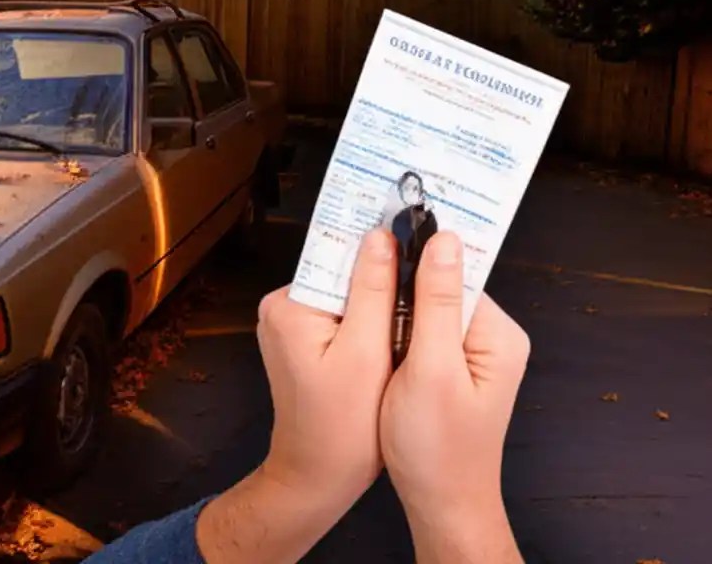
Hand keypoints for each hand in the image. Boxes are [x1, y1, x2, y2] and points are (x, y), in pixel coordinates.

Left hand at [198, 229, 397, 562]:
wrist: (318, 476)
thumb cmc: (341, 426)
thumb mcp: (365, 351)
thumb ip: (373, 290)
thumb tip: (382, 234)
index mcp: (289, 304)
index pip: (340, 253)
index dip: (383, 248)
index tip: (422, 239)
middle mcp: (283, 308)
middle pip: (346, 273)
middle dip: (385, 281)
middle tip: (427, 289)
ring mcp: (294, 327)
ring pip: (351, 297)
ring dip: (383, 306)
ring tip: (413, 322)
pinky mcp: (307, 344)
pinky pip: (347, 319)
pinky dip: (373, 326)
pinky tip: (396, 343)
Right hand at [380, 231, 528, 562]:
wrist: (441, 504)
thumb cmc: (436, 449)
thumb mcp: (431, 369)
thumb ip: (435, 302)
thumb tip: (442, 238)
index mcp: (497, 334)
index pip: (453, 271)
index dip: (412, 257)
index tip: (373, 241)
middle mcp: (491, 338)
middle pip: (439, 286)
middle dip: (398, 285)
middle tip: (352, 284)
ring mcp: (471, 354)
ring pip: (424, 308)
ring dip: (392, 311)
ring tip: (359, 318)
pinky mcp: (450, 368)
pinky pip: (419, 332)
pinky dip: (393, 332)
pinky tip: (372, 343)